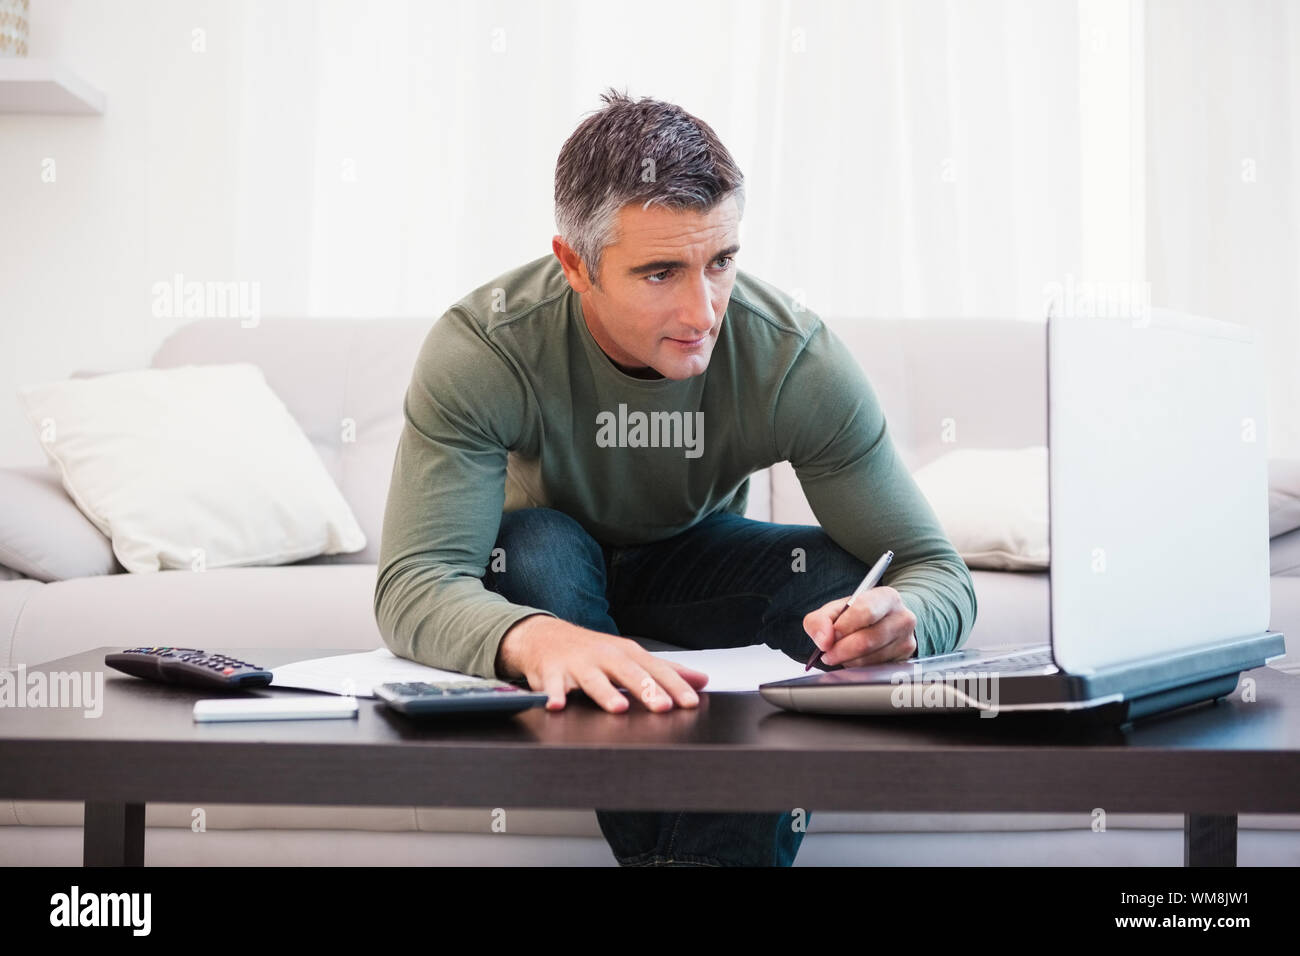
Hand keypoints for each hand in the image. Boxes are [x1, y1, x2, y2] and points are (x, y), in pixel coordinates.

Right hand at [496, 614, 708, 712]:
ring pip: (593, 680)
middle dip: (646, 689)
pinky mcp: (551, 674)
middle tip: (663, 707)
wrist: (544, 637)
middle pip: (628, 673)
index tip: (691, 702)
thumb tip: (702, 679)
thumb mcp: (630, 656)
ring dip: (605, 694)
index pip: (656, 670)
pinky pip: (552, 687)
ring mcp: (578, 665)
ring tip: (618, 708)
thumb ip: (665, 671)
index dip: (675, 686)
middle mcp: (604, 657)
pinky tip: (556, 706)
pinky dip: (553, 696)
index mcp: (627, 654)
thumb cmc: (592, 652)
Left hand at [803, 586, 917, 667]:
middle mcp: (902, 618)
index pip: (865, 611)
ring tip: (841, 653)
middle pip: (867, 640)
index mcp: (887, 597)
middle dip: (840, 649)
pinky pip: (874, 670)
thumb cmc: (859, 614)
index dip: (844, 626)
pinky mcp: (903, 661)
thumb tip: (823, 641)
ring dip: (847, 660)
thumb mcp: (836, 610)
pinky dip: (858, 667)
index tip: (831, 635)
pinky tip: (855, 658)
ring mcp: (906, 641)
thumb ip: (820, 620)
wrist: (885, 622)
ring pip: (869, 658)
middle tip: (827, 653)